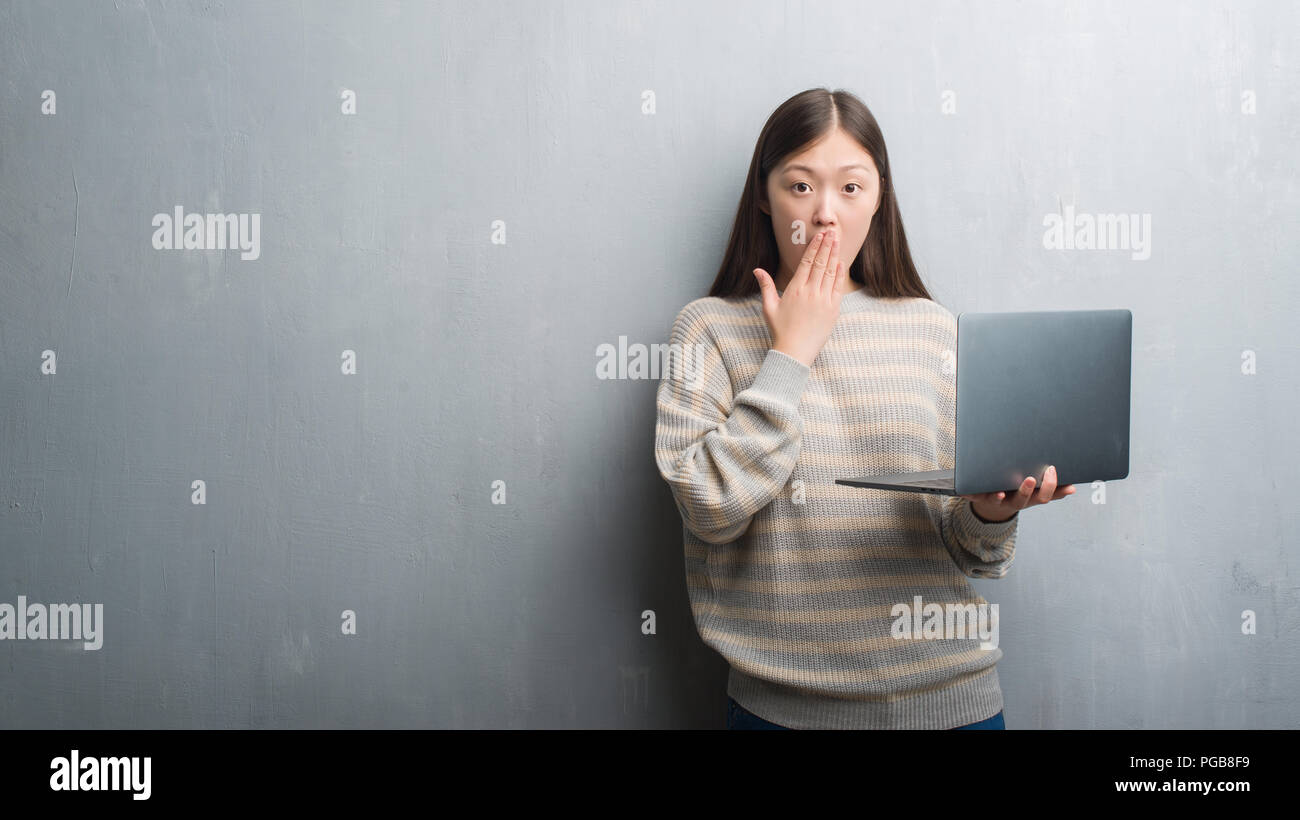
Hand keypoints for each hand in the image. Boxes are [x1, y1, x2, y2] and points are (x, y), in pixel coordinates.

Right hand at [752, 229, 844, 366]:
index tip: (819, 235)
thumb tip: (757, 269)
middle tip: (832, 231)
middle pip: (820, 263)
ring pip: (830, 272)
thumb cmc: (780, 330)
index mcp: (795, 289)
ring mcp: (823, 300)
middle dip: (827, 245)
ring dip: (834, 255)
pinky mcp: (833, 309)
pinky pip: (838, 287)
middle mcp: (810, 292)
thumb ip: (765, 286)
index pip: (807, 262)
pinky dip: (839, 274)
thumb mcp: (769, 307)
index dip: (814, 247)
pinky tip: (841, 263)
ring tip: (837, 241)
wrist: (795, 352)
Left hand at [960, 465, 1075, 522]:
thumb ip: (1053, 490)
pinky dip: (967, 494)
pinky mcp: (977, 497)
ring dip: (999, 497)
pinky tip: (963, 491)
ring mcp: (995, 500)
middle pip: (1021, 500)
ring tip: (1001, 493)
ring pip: (997, 501)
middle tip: (1031, 479)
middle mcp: (1013, 501)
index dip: (1049, 487)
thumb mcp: (1036, 493)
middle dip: (1027, 491)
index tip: (1052, 470)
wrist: (992, 505)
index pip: (1043, 497)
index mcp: (1029, 499)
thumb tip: (1073, 488)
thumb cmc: (1018, 493)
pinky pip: (971, 496)